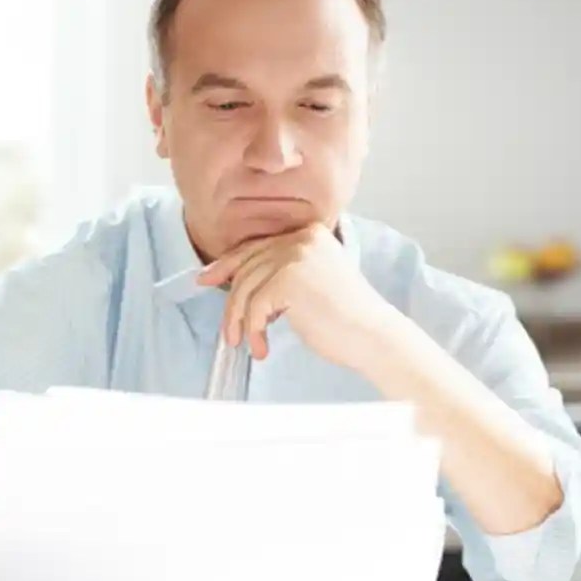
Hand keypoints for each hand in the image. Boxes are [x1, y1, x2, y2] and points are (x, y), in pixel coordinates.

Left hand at [197, 224, 399, 370]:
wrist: (373, 337)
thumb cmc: (345, 320)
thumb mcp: (311, 284)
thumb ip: (280, 273)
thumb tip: (236, 282)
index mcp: (309, 234)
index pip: (257, 246)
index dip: (227, 264)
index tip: (207, 279)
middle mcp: (302, 239)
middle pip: (247, 266)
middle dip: (230, 301)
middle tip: (228, 330)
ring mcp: (296, 256)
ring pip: (246, 287)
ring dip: (239, 321)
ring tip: (245, 344)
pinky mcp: (290, 279)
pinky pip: (254, 306)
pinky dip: (253, 330)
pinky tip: (262, 347)